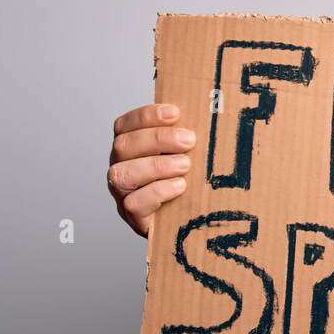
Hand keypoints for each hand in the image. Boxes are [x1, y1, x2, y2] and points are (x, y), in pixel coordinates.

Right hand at [107, 103, 194, 237]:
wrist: (189, 221)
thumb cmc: (187, 180)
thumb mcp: (185, 154)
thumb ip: (187, 136)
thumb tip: (212, 113)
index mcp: (130, 148)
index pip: (125, 125)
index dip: (146, 116)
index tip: (175, 113)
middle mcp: (121, 167)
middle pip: (123, 145)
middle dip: (158, 139)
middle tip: (189, 140)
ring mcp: (123, 193)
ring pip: (122, 174)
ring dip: (157, 165)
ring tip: (185, 165)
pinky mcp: (133, 216)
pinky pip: (134, 203)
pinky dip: (157, 191)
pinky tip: (179, 186)